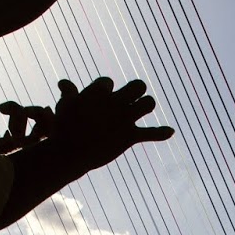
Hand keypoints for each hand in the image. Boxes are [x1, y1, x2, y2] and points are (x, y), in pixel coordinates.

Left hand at [0, 99, 54, 152]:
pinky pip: (57, 132)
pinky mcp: (48, 156)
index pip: (21, 117)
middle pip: (38, 117)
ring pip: (50, 123)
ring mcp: (41, 151)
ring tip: (31, 118)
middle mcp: (32, 145)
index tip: (0, 109)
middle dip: (27, 112)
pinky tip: (43, 124)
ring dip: (40, 115)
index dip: (13, 108)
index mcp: (17, 141)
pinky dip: (53, 121)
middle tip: (16, 116)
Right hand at [43, 76, 173, 173]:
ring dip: (146, 105)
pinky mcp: (129, 137)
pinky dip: (161, 133)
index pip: (108, 82)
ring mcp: (124, 119)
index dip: (104, 91)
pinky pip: (150, 133)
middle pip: (138, 85)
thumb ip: (68, 92)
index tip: (95, 103)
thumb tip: (64, 82)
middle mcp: (116, 102)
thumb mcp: (64, 106)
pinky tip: (171, 131)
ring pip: (148, 104)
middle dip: (135, 91)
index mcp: (100, 91)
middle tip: (128, 100)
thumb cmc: (63, 127)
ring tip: (140, 110)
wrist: (69, 152)